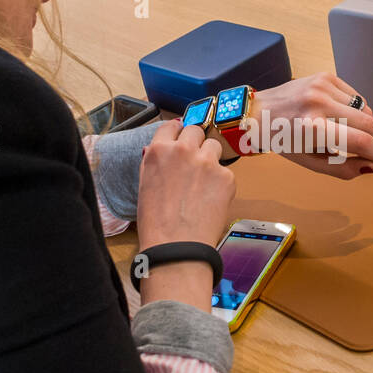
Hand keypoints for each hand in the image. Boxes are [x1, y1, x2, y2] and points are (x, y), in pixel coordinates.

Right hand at [137, 119, 234, 248]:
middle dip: (195, 143)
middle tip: (194, 161)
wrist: (176, 246)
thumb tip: (166, 150)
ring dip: (210, 158)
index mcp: (159, 150)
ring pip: (213, 146)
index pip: (171, 125)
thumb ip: (157, 161)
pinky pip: (225, 171)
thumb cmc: (156, 222)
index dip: (177, 132)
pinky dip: (221, 182)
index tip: (181, 138)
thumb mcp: (146, 183)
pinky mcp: (226, 176)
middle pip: (195, 131)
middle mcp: (183, 150)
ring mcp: (207, 162)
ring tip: (203, 182)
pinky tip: (211, 199)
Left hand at [249, 73, 372, 179]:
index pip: (361, 142)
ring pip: (365, 108)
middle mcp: (318, 103)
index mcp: (312, 128)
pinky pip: (355, 96)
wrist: (258, 112)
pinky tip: (345, 119)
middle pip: (368, 123)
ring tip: (355, 137)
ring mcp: (322, 86)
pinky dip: (357, 110)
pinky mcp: (325, 76)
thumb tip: (372, 166)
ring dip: (368, 126)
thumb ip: (343, 168)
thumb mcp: (310, 163)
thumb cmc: (282, 140)